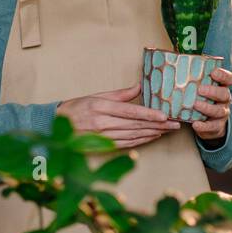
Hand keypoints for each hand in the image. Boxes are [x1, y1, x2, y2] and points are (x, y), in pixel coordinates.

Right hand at [55, 83, 179, 148]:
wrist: (57, 126)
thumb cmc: (77, 108)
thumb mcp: (96, 95)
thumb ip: (120, 93)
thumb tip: (140, 86)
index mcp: (101, 107)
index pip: (130, 111)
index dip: (149, 114)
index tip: (164, 115)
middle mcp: (102, 123)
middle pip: (135, 125)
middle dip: (157, 125)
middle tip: (174, 124)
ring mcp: (102, 137)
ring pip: (133, 136)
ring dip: (153, 133)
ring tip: (168, 130)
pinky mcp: (103, 146)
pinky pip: (127, 144)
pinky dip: (142, 141)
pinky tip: (152, 137)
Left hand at [191, 67, 231, 142]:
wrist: (209, 123)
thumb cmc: (201, 99)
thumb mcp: (199, 88)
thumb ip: (192, 76)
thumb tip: (174, 59)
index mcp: (222, 87)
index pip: (229, 79)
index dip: (223, 75)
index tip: (213, 72)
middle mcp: (224, 100)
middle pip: (224, 94)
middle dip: (213, 91)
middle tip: (200, 89)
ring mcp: (222, 113)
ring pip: (219, 111)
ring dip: (207, 108)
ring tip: (195, 105)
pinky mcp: (216, 126)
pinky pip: (212, 127)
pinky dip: (204, 126)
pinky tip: (195, 124)